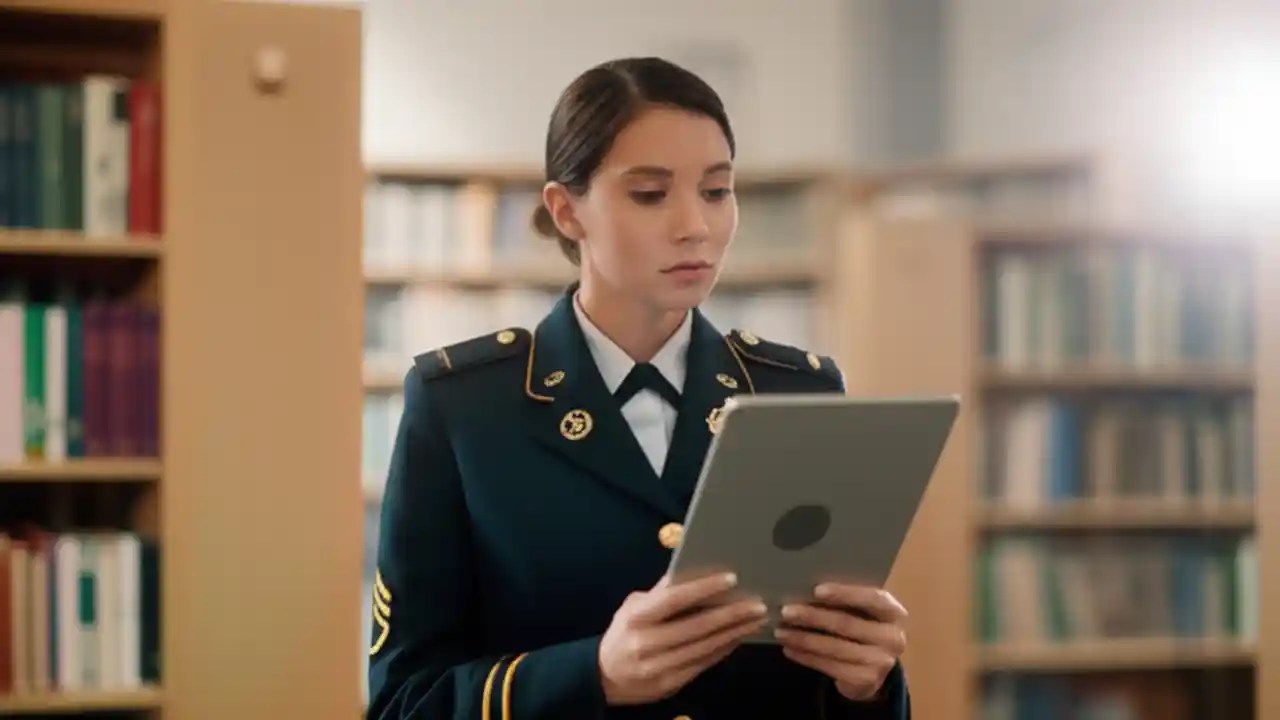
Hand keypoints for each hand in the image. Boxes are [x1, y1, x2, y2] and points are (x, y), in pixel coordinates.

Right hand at [598, 572, 766, 705]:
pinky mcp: (670, 684)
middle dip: (731, 615)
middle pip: (696, 627)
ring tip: (756, 619)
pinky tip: (738, 637)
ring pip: (705, 648)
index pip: (674, 599)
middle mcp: (646, 643)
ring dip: (734, 632)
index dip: (703, 588)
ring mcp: (658, 667)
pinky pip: (703, 664)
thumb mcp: (633, 607)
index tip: (732, 577)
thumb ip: (660, 593)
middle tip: (757, 604)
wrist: (604, 676)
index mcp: (637, 617)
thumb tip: (692, 571)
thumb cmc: (624, 632)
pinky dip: (724, 649)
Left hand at [774, 583, 907, 701]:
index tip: (816, 590)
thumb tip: (804, 584)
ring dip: (803, 639)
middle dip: (812, 616)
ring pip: (834, 647)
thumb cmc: (862, 625)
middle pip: (847, 623)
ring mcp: (882, 662)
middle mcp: (894, 637)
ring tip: (780, 631)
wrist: (874, 666)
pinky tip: (789, 648)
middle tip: (785, 611)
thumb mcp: (862, 610)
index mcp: (894, 612)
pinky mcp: (866, 680)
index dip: (844, 593)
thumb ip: (846, 598)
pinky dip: (806, 657)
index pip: (872, 598)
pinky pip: (830, 667)